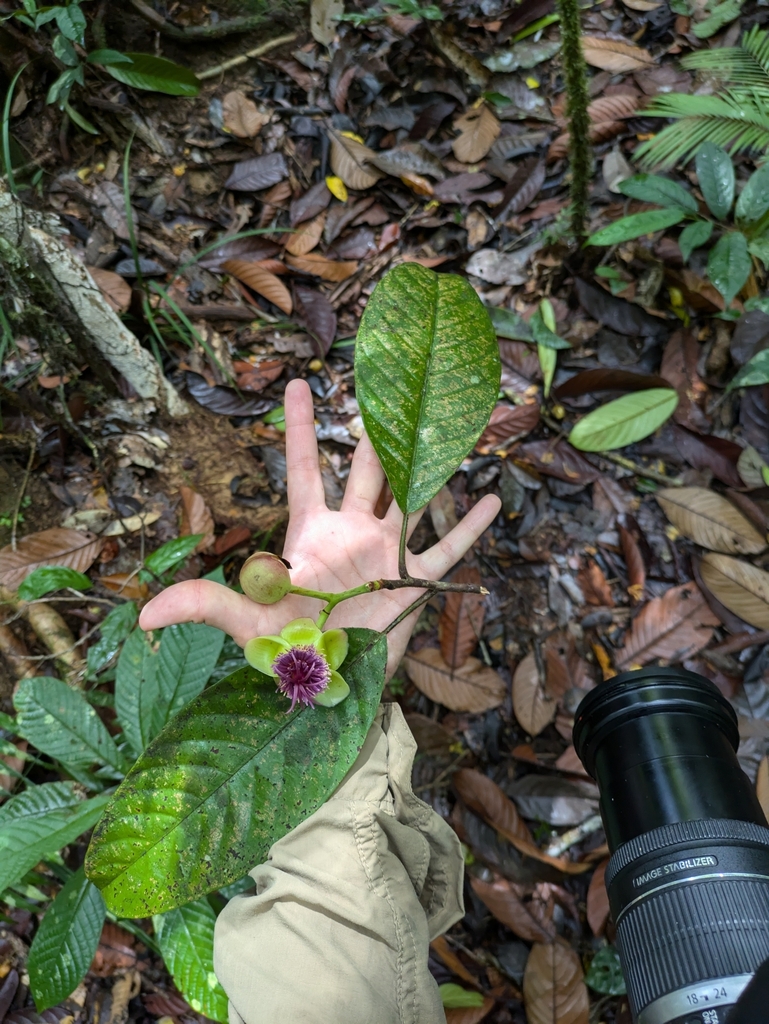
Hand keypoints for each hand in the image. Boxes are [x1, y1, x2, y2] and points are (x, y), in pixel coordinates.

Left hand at [139, 379, 500, 677]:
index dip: (302, 427)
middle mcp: (351, 533)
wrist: (329, 688)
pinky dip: (470, 527)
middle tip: (392, 385)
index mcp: (310, 534)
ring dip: (430, 464)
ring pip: (411, 496)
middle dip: (378, 430)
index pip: (305, 468)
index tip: (298, 381)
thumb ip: (203, 605)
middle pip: (368, 470)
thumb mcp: (247, 623)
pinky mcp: (414, 582)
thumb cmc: (285, 652)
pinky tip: (492, 498)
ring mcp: (386, 553)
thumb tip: (143, 612)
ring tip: (448, 425)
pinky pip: (446, 548)